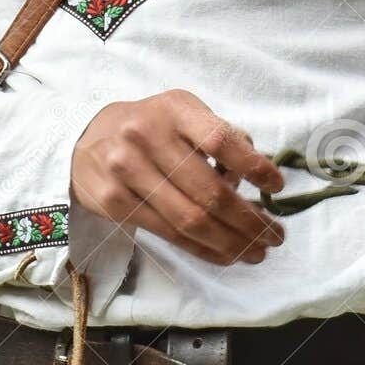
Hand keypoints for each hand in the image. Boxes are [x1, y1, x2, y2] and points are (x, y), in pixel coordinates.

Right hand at [70, 90, 286, 264]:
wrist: (86, 138)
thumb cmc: (152, 126)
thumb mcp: (184, 113)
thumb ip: (219, 135)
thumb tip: (257, 172)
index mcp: (174, 110)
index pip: (220, 140)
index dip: (254, 166)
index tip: (277, 186)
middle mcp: (147, 137)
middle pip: (208, 191)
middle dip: (249, 220)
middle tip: (275, 235)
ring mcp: (127, 171)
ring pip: (190, 219)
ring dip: (231, 242)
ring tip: (257, 252)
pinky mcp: (113, 202)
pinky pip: (167, 234)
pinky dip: (202, 249)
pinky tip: (225, 255)